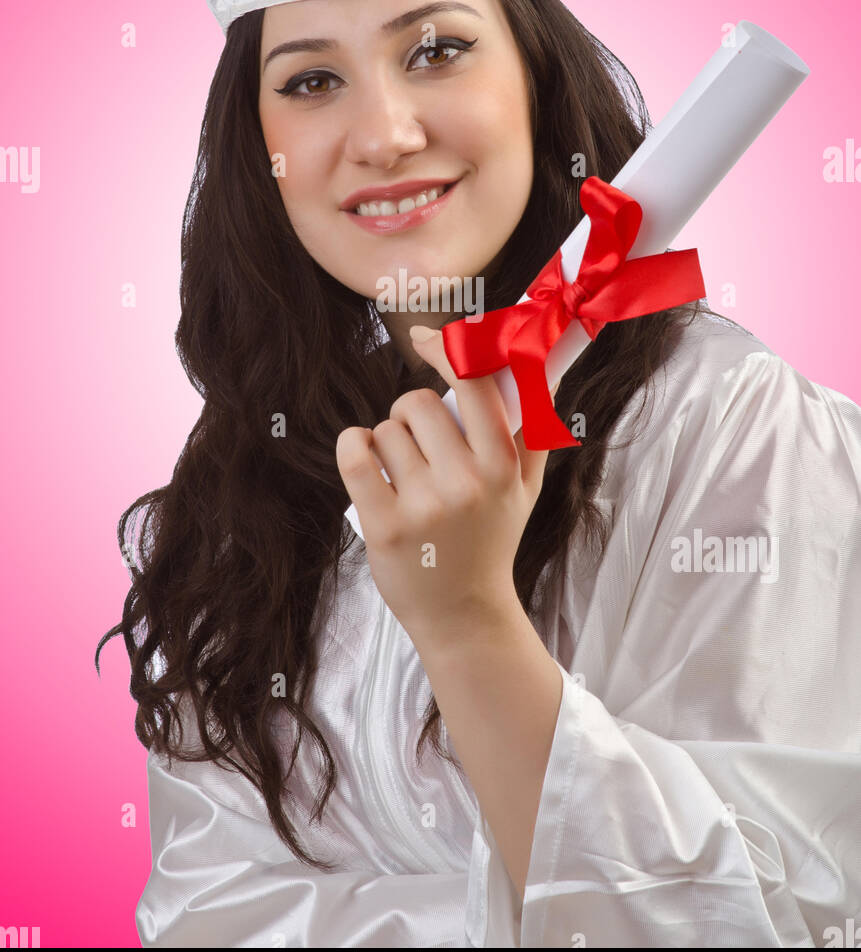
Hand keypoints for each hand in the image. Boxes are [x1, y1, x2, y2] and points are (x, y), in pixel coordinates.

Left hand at [335, 324, 552, 647]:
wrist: (463, 614)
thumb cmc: (491, 538)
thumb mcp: (525, 486)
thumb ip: (533, 425)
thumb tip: (538, 362)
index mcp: (503, 467)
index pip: (475, 382)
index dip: (448, 348)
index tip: (425, 337)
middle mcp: (467, 484)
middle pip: (418, 402)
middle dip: (412, 413)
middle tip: (421, 443)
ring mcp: (424, 507)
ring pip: (386, 430)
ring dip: (387, 441)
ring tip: (403, 474)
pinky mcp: (384, 527)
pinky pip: (354, 454)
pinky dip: (353, 446)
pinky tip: (364, 457)